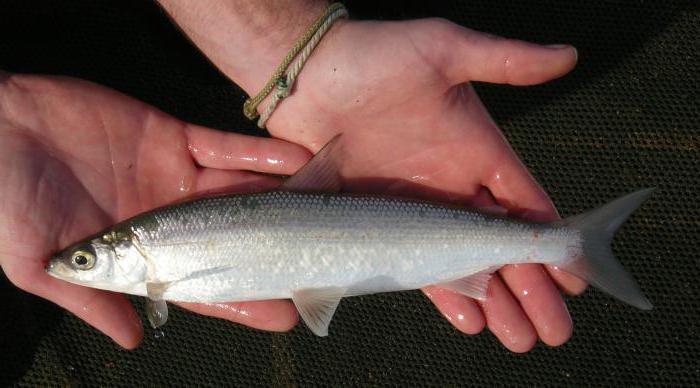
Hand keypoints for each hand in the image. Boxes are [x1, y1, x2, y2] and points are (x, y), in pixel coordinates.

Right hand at [0, 72, 309, 347]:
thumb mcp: (39, 261)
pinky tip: (297, 162)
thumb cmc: (8, 198)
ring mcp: (176, 176)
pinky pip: (225, 147)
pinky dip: (260, 155)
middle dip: (274, 256)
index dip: (240, 300)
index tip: (281, 315)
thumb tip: (130, 341)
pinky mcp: (174, 136)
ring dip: (280, 202)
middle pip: (233, 241)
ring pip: (238, 193)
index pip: (200, 283)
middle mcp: (169, 218)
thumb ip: (89, 300)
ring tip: (323, 213)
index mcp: (141, 253)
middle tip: (317, 272)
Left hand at [260, 19, 586, 350]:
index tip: (577, 278)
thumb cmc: (374, 56)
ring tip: (520, 339)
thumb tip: (567, 56)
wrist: (308, 75)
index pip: (525, 205)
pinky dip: (446, 294)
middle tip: (555, 330)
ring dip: (495, 302)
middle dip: (530, 289)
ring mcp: (418, 207)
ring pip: (465, 264)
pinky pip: (419, 266)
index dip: (551, 242)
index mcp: (476, 149)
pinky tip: (471, 321)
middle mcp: (453, 184)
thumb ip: (503, 59)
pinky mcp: (381, 221)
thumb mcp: (444, 47)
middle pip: (501, 246)